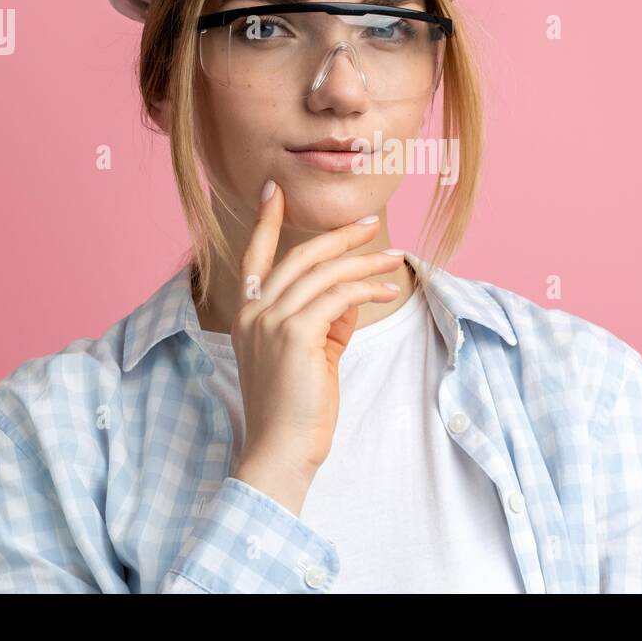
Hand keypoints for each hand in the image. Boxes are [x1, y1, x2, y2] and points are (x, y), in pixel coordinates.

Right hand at [230, 180, 404, 501]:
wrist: (282, 450)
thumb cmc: (297, 407)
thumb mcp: (309, 353)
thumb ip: (325, 320)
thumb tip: (352, 294)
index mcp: (246, 315)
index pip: (253, 256)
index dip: (264, 221)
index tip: (275, 189)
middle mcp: (252, 312)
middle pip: (298, 256)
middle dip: (337, 235)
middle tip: (371, 222)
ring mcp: (270, 322)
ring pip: (323, 274)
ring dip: (364, 262)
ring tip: (395, 256)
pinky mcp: (295, 334)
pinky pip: (338, 297)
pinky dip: (366, 288)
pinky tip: (388, 290)